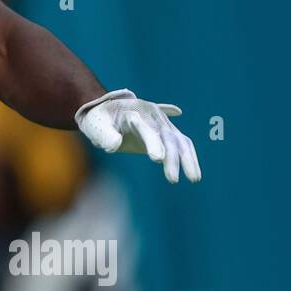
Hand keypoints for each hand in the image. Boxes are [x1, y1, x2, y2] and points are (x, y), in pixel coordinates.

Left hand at [75, 88, 201, 183]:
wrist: (104, 110)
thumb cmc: (98, 120)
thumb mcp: (95, 126)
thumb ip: (105, 135)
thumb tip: (115, 146)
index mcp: (135, 112)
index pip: (147, 129)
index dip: (153, 143)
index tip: (157, 159)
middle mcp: (152, 116)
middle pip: (168, 137)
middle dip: (173, 158)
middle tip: (172, 180)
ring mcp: (161, 123)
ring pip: (180, 140)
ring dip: (188, 158)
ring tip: (194, 179)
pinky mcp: (164, 132)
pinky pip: (182, 142)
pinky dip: (189, 154)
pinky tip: (194, 168)